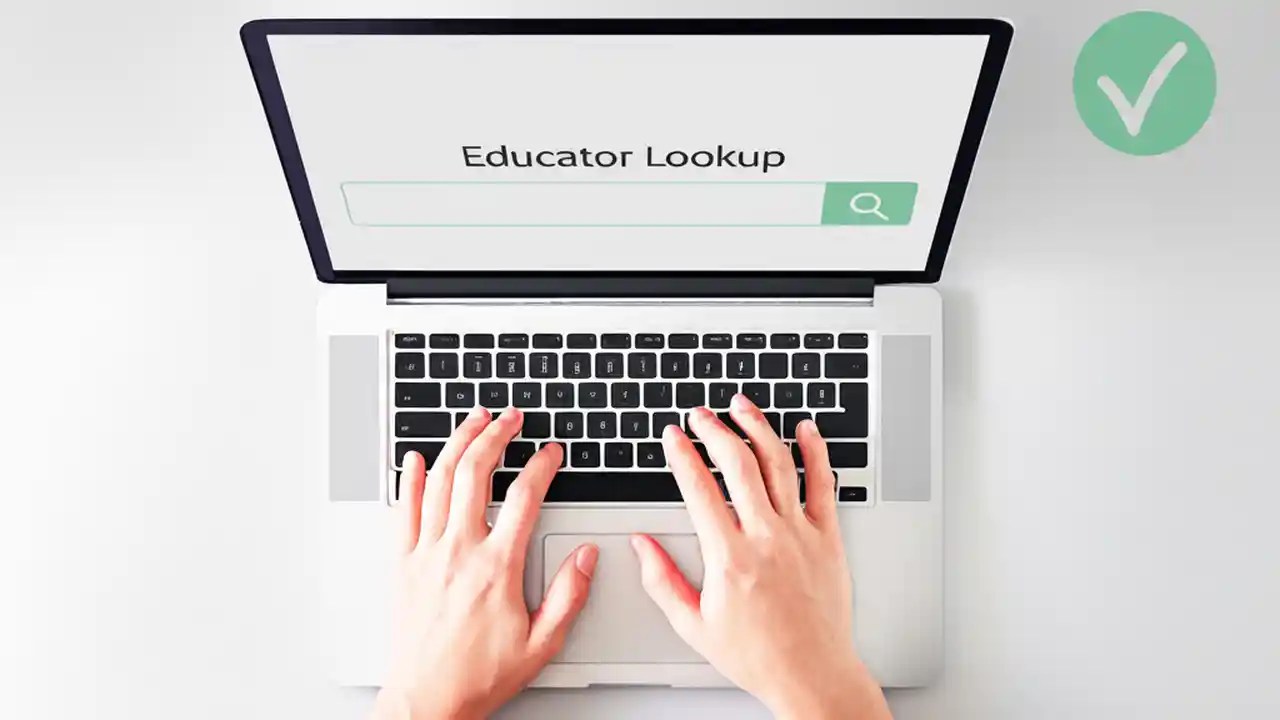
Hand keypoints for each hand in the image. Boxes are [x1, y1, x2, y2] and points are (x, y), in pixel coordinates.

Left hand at [372, 408, 596, 719]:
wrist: (426, 701)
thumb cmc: (479, 676)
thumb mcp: (542, 644)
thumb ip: (569, 596)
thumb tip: (587, 557)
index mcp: (497, 567)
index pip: (524, 497)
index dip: (542, 466)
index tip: (551, 453)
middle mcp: (458, 552)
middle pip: (476, 473)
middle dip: (497, 435)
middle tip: (511, 419)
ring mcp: (426, 554)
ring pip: (440, 481)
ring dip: (459, 443)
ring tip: (474, 421)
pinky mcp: (401, 564)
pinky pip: (402, 509)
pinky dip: (410, 478)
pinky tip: (417, 459)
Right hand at [631, 396, 891, 719]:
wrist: (812, 674)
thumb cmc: (757, 656)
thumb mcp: (694, 625)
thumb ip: (661, 580)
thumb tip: (640, 545)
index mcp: (730, 557)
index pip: (699, 488)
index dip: (681, 454)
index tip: (673, 437)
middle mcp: (766, 538)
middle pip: (738, 464)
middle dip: (714, 430)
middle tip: (700, 415)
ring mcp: (801, 534)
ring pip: (779, 464)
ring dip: (758, 428)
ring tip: (742, 407)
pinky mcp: (829, 538)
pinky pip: (823, 484)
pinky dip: (815, 451)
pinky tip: (805, 430)